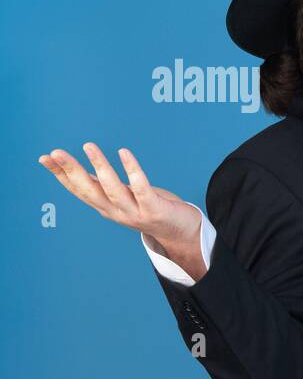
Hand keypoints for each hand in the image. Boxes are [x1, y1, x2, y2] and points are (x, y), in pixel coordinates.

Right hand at [38, 143, 205, 276]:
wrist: (181, 232)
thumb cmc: (150, 208)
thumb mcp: (122, 197)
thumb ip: (102, 186)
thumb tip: (77, 170)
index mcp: (105, 207)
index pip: (78, 190)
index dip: (60, 174)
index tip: (45, 158)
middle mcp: (116, 212)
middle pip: (89, 191)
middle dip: (71, 171)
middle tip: (56, 152)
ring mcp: (135, 213)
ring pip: (113, 189)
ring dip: (100, 167)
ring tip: (88, 146)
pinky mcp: (154, 210)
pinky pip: (142, 188)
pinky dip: (132, 171)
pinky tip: (124, 152)